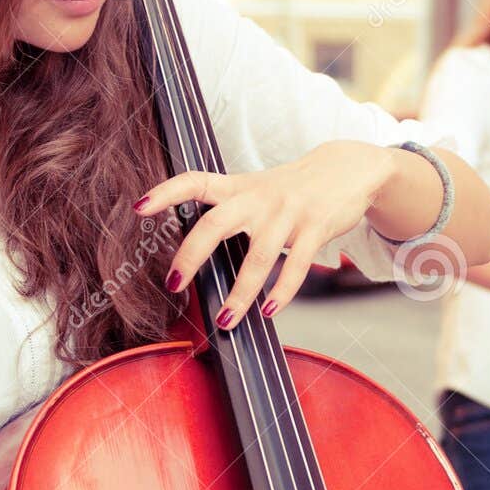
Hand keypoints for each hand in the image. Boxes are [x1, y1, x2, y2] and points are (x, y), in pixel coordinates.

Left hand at [133, 141, 393, 325]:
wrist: (350, 168)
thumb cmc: (294, 187)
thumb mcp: (258, 188)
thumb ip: (229, 210)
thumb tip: (196, 250)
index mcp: (239, 187)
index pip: (195, 182)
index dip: (166, 192)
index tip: (139, 208)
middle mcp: (259, 198)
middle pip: (216, 223)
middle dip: (192, 255)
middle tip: (174, 284)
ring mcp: (288, 213)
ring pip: (258, 257)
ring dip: (240, 293)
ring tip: (225, 320)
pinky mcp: (315, 228)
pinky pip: (296, 266)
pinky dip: (282, 292)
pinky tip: (269, 311)